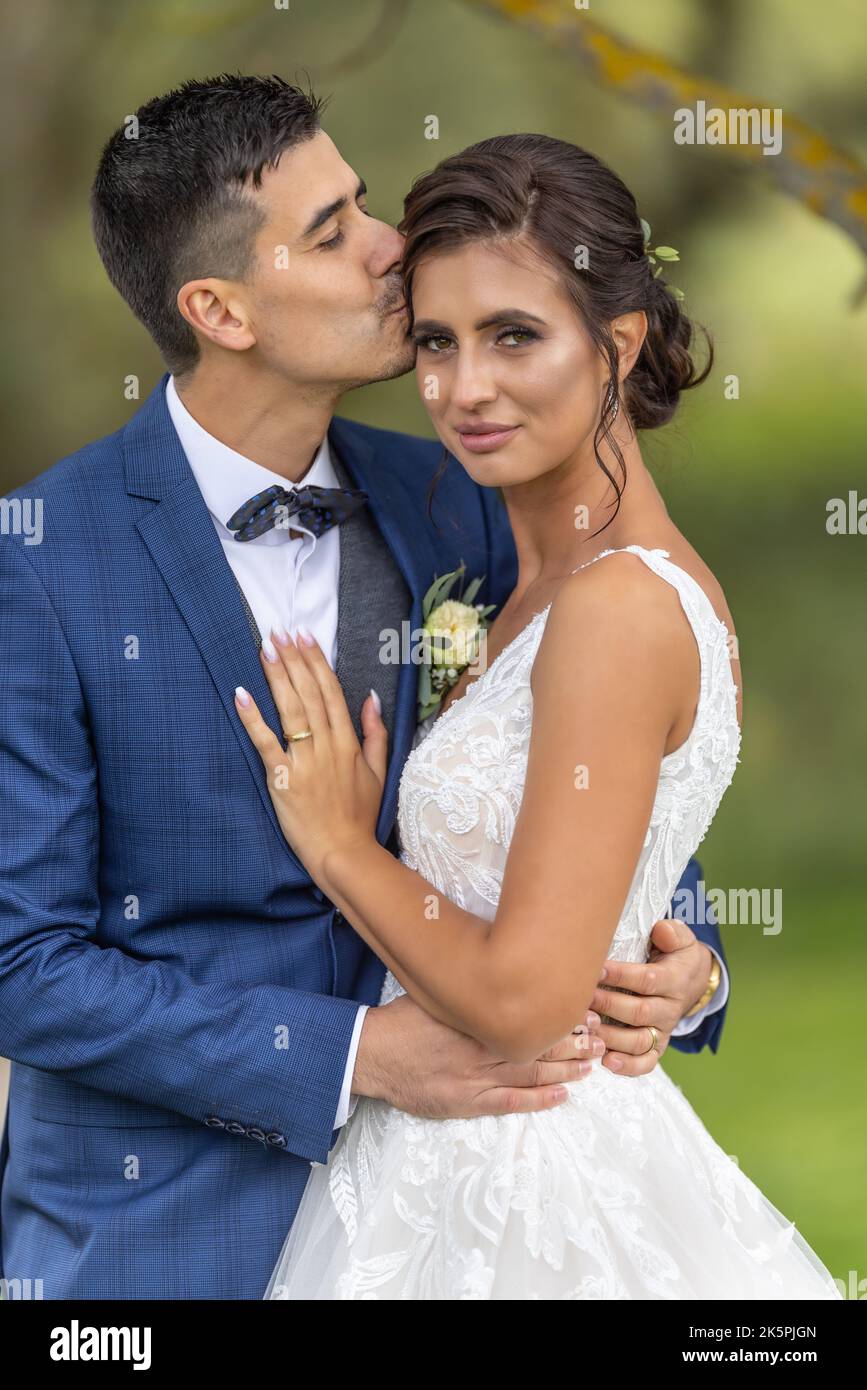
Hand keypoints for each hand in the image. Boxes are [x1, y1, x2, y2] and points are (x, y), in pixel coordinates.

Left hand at [234, 627, 386, 881]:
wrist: (344, 853)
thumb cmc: (360, 816)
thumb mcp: (379, 772)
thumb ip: (376, 734)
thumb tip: (372, 698)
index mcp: (349, 742)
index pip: (332, 692)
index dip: (317, 661)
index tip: (305, 636)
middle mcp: (327, 746)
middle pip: (309, 694)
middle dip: (294, 659)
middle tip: (279, 631)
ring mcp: (304, 762)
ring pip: (290, 711)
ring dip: (277, 677)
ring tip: (266, 649)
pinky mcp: (282, 779)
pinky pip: (266, 743)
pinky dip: (253, 718)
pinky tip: (241, 694)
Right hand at [353, 994, 605, 1117]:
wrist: (375, 1055)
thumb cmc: (404, 1019)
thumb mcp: (438, 991)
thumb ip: (467, 983)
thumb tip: (498, 960)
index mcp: (477, 1017)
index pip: (529, 1013)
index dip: (560, 1011)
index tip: (585, 1006)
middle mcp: (483, 1047)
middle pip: (538, 1043)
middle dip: (572, 1040)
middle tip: (600, 1035)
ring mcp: (478, 1078)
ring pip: (531, 1073)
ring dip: (565, 1068)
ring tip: (592, 1063)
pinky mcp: (469, 1102)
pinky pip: (510, 1102)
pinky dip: (539, 1100)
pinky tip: (562, 1095)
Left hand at [584, 919, 716, 1075]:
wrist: (690, 979)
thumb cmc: (673, 953)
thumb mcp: (680, 938)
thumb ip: (672, 933)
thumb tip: (661, 931)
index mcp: (673, 980)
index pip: (647, 980)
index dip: (621, 976)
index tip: (595, 971)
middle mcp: (669, 1008)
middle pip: (640, 1012)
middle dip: (608, 1006)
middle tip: (582, 999)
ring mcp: (662, 1030)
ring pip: (639, 1041)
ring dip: (611, 1038)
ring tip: (587, 1029)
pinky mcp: (656, 1046)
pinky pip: (646, 1063)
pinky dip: (628, 1067)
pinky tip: (606, 1062)